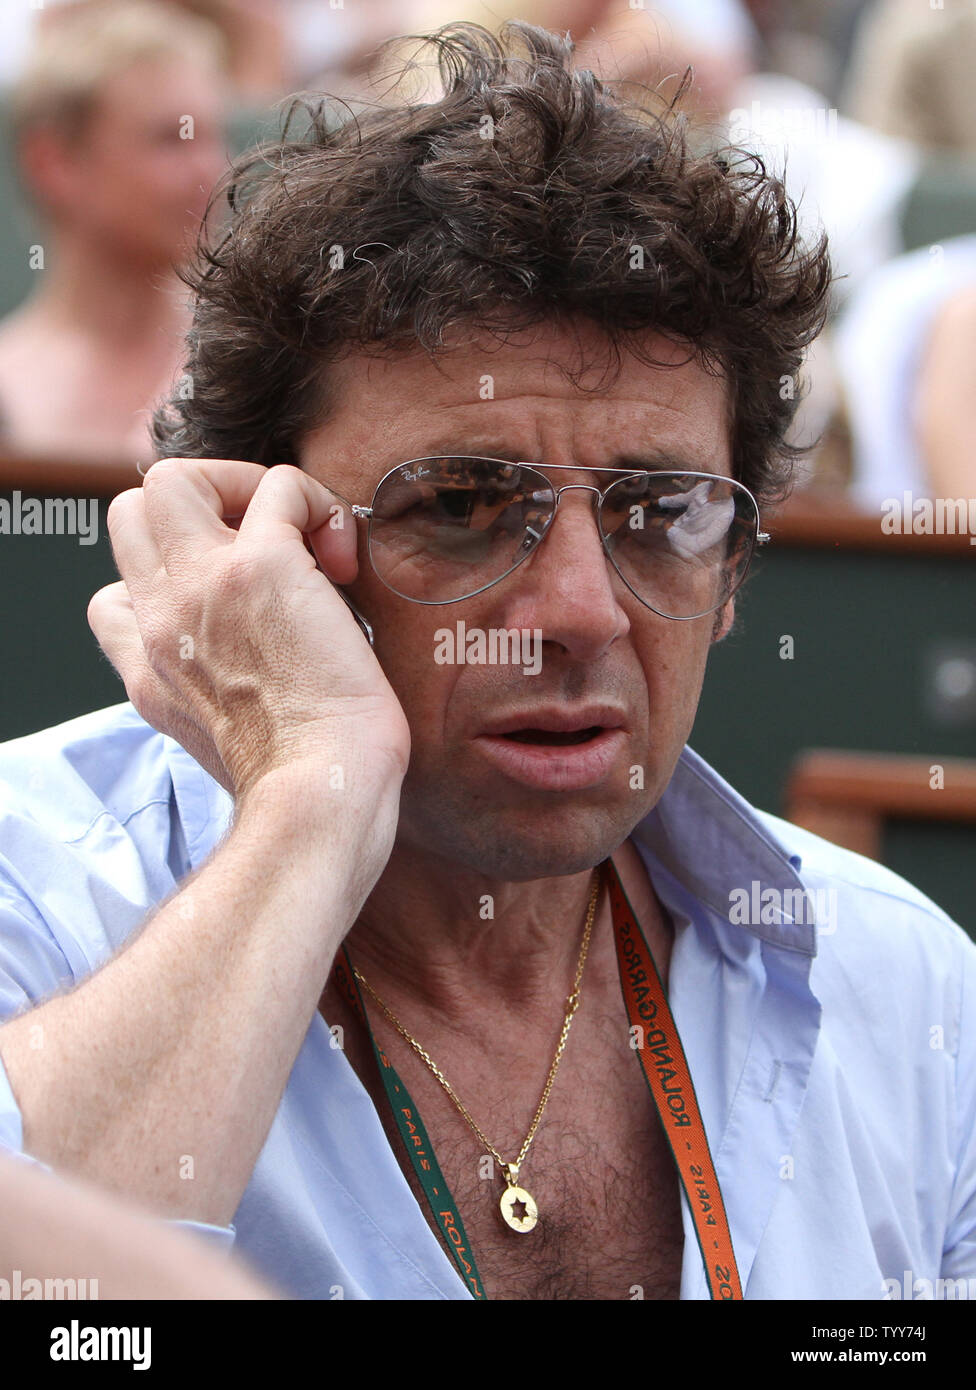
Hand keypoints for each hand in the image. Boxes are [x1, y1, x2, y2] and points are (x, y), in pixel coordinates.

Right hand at [88, 459, 410, 803]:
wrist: (322, 791)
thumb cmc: (303, 782)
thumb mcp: (227, 745)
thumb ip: (216, 692)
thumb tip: (258, 656)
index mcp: (149, 670)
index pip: (114, 598)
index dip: (174, 581)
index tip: (237, 607)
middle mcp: (160, 621)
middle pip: (129, 517)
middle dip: (201, 510)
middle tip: (269, 552)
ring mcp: (200, 586)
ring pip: (175, 478)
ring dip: (245, 487)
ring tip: (301, 540)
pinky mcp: (261, 565)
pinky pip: (278, 484)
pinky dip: (316, 502)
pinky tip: (343, 558)